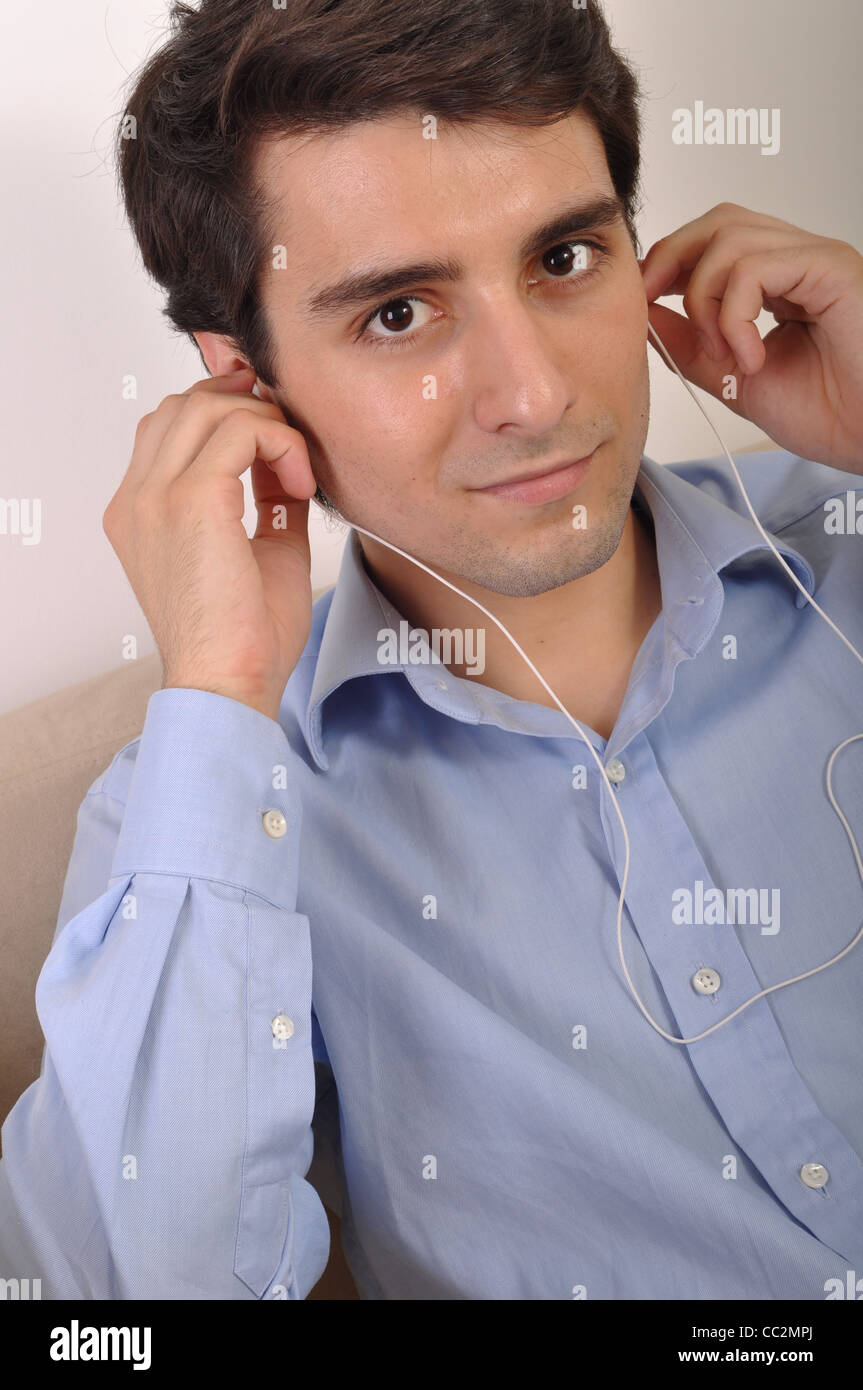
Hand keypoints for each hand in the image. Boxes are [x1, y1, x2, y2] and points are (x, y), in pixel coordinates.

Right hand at [103, 367, 317, 721]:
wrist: (229, 684)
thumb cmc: (243, 637)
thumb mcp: (259, 549)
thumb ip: (266, 499)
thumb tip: (287, 461)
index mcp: (139, 512)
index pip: (172, 427)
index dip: (229, 417)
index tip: (277, 443)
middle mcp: (137, 498)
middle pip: (187, 404)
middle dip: (249, 409)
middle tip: (291, 448)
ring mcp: (157, 496)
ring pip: (210, 407)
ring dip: (268, 425)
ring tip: (298, 473)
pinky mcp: (193, 500)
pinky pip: (241, 431)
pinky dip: (280, 442)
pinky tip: (301, 483)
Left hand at [640, 203, 862, 471]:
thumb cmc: (829, 413)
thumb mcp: (734, 378)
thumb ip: (692, 345)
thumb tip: (645, 314)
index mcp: (778, 282)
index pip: (711, 243)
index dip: (667, 265)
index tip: (642, 304)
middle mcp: (799, 261)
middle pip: (716, 223)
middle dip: (669, 262)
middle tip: (652, 310)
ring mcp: (816, 259)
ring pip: (728, 239)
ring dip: (704, 300)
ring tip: (724, 355)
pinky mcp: (831, 267)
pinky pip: (755, 267)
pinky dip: (734, 314)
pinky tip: (750, 356)